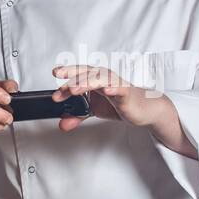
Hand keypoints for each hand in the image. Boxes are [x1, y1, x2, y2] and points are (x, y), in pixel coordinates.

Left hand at [51, 64, 165, 131]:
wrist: (143, 109)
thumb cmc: (119, 103)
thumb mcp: (94, 110)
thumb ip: (78, 116)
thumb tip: (62, 125)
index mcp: (95, 79)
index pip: (78, 74)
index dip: (67, 74)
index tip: (55, 76)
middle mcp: (104, 78)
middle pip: (87, 74)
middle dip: (73, 78)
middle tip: (61, 85)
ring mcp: (116, 84)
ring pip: (100, 79)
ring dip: (87, 83)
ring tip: (75, 89)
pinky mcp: (127, 93)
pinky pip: (120, 88)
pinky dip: (113, 88)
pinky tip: (107, 90)